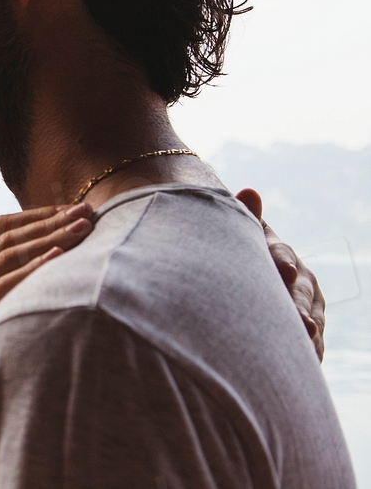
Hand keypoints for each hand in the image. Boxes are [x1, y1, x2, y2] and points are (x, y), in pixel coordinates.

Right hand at [0, 204, 93, 419]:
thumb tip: (37, 274)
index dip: (33, 216)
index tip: (66, 208)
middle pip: (6, 238)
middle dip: (49, 221)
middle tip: (85, 210)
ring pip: (8, 256)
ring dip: (50, 238)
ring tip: (82, 228)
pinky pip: (4, 286)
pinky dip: (33, 269)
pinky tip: (58, 257)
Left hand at [235, 188, 325, 361]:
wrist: (250, 277)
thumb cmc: (238, 253)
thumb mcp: (240, 236)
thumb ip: (245, 217)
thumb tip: (250, 191)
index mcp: (279, 252)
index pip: (280, 254)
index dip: (281, 261)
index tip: (283, 270)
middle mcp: (300, 277)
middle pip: (300, 292)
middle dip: (299, 306)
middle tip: (300, 321)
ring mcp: (308, 304)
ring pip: (311, 318)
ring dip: (310, 333)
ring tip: (307, 344)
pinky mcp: (310, 328)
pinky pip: (313, 341)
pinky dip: (310, 351)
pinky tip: (306, 362)